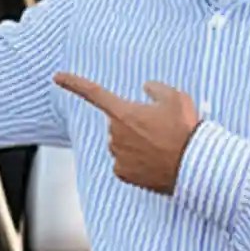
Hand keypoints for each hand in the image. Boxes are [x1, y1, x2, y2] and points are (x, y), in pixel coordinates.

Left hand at [54, 72, 199, 193]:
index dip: (74, 83)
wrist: (193, 165)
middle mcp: (114, 134)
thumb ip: (157, 88)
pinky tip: (154, 161)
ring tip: (161, 146)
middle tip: (159, 128)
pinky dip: (136, 161)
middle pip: (117, 123)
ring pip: (121, 143)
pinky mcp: (123, 174)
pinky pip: (125, 163)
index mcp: (123, 112)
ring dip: (135, 142)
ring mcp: (117, 155)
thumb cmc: (184, 129)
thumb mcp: (176, 97)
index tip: (57, 77)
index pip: (93, 93)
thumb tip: (146, 88)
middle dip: (132, 123)